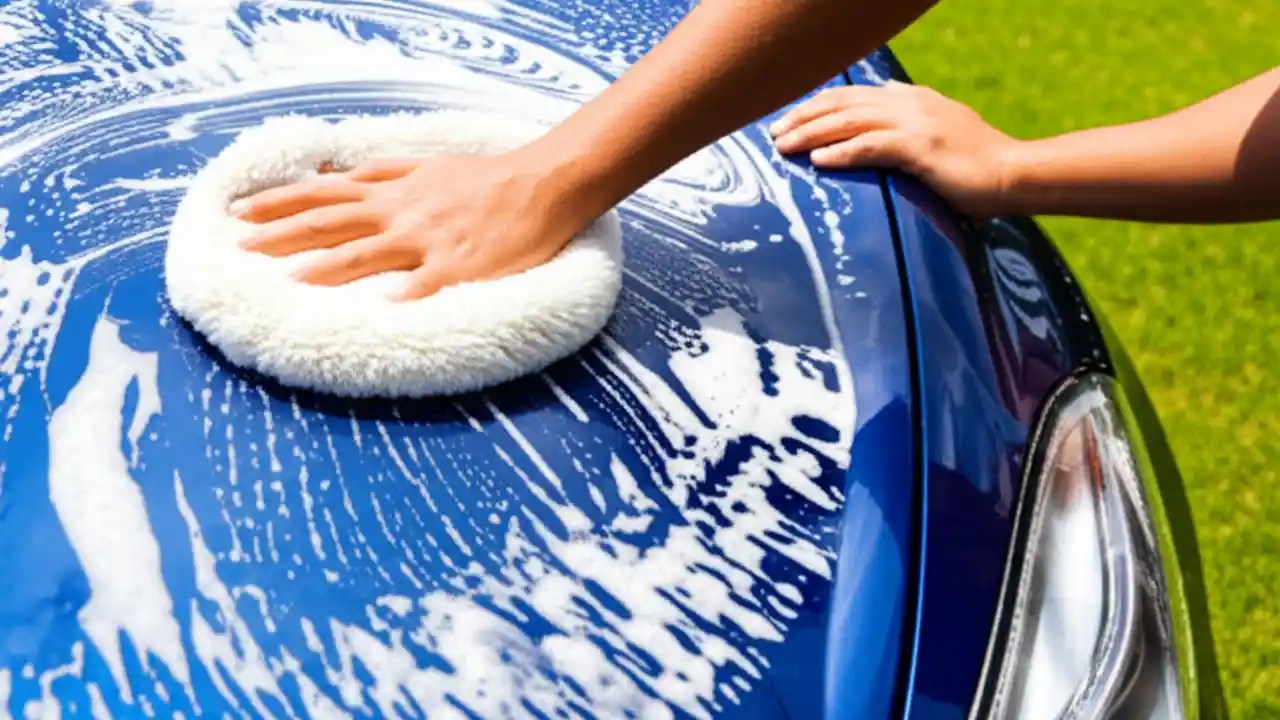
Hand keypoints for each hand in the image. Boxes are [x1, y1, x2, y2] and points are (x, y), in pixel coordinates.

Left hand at [232, 151, 587, 299]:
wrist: (540, 185)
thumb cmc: (484, 178)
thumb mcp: (426, 166)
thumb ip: (381, 172)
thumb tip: (337, 174)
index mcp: (391, 192)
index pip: (321, 195)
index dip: (278, 203)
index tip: (238, 213)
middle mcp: (400, 214)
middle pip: (330, 224)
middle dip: (281, 237)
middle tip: (239, 250)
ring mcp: (428, 240)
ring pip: (367, 254)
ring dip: (325, 268)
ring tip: (288, 282)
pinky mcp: (459, 266)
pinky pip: (426, 284)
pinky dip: (402, 296)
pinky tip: (378, 311)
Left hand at [769, 81, 1020, 217]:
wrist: (1015, 175)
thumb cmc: (977, 164)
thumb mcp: (941, 129)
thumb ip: (911, 114)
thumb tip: (884, 95)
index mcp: (912, 98)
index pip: (853, 95)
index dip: (817, 105)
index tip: (789, 120)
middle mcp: (911, 104)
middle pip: (844, 104)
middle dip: (804, 116)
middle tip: (773, 134)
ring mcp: (917, 124)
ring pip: (851, 122)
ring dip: (812, 133)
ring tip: (783, 146)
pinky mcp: (922, 148)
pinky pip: (872, 147)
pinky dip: (842, 152)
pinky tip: (818, 160)